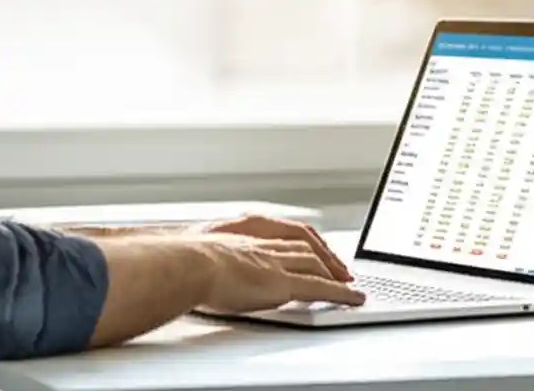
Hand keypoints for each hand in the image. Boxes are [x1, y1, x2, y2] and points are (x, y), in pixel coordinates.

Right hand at [194, 234, 365, 313]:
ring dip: (334, 273)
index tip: (309, 251)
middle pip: (302, 246)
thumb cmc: (180, 265)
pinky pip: (319, 287)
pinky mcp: (281, 283)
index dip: (298, 243)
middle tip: (339, 269)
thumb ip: (203, 265)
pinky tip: (353, 298)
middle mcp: (261, 245)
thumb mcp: (193, 259)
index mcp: (240, 238)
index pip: (278, 235)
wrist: (186, 264)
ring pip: (314, 263)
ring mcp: (273, 262)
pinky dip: (340, 292)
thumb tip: (194, 277)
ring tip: (348, 285)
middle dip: (323, 257)